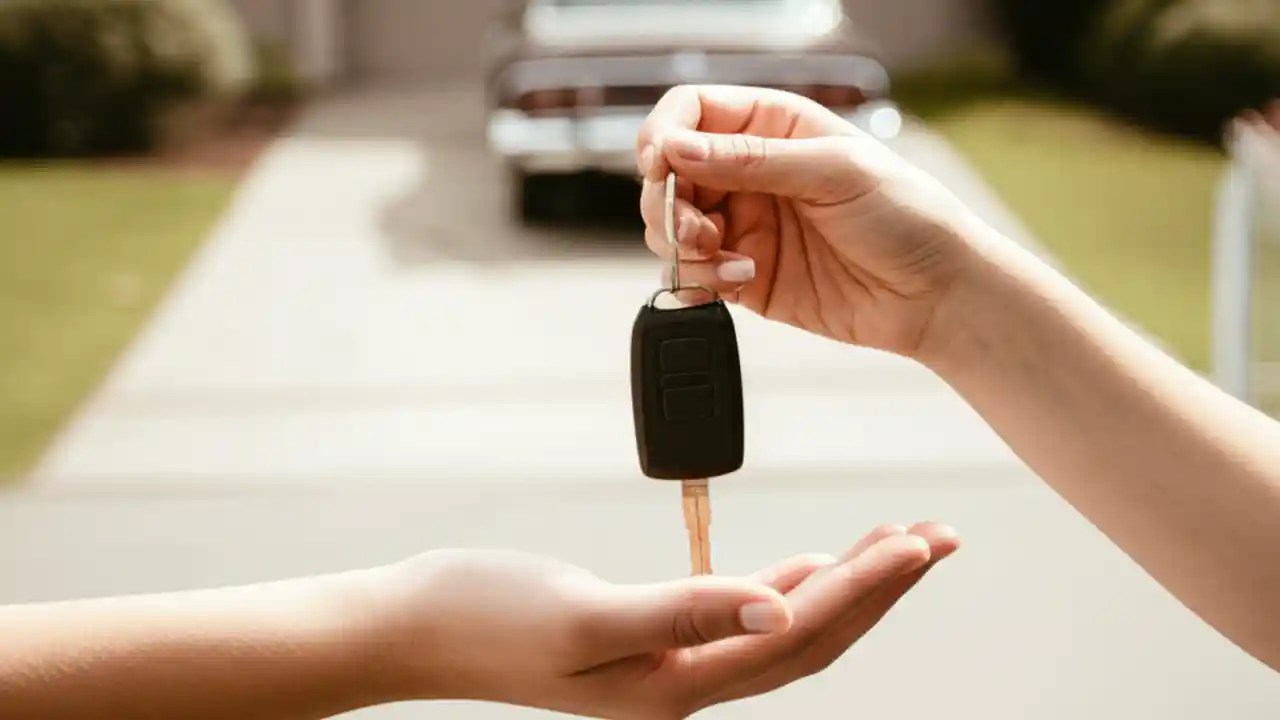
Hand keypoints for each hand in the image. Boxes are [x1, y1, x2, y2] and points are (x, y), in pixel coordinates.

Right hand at [365, 523, 957, 718]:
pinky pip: (742, 617)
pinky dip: (790, 588)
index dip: (866, 590)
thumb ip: (681, 615)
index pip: (798, 637)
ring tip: (899, 548)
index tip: (919, 545)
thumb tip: (779, 612)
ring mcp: (668, 665)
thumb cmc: (483, 618)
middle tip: (938, 540)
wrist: (414, 626)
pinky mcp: (649, 636)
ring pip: (783, 627)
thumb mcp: (583, 617)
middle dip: (879, 590)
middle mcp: (685, 685)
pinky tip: (812, 567)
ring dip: (846, 587)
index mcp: (677, 687)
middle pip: (809, 639)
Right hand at [636, 85, 994, 359]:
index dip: (665, 133)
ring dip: (682, 245)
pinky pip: (694, 276)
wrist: (938, 294)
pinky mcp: (745, 277)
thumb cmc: (909, 217)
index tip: (662, 162)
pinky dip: (697, 281)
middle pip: (670, 174)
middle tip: (697, 226)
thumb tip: (680, 147)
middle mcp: (751, 174)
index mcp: (774, 128)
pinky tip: (736, 280)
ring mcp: (746, 226)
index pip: (693, 112)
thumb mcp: (835, 171)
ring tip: (726, 257)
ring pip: (672, 228)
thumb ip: (753, 161)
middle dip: (669, 200)